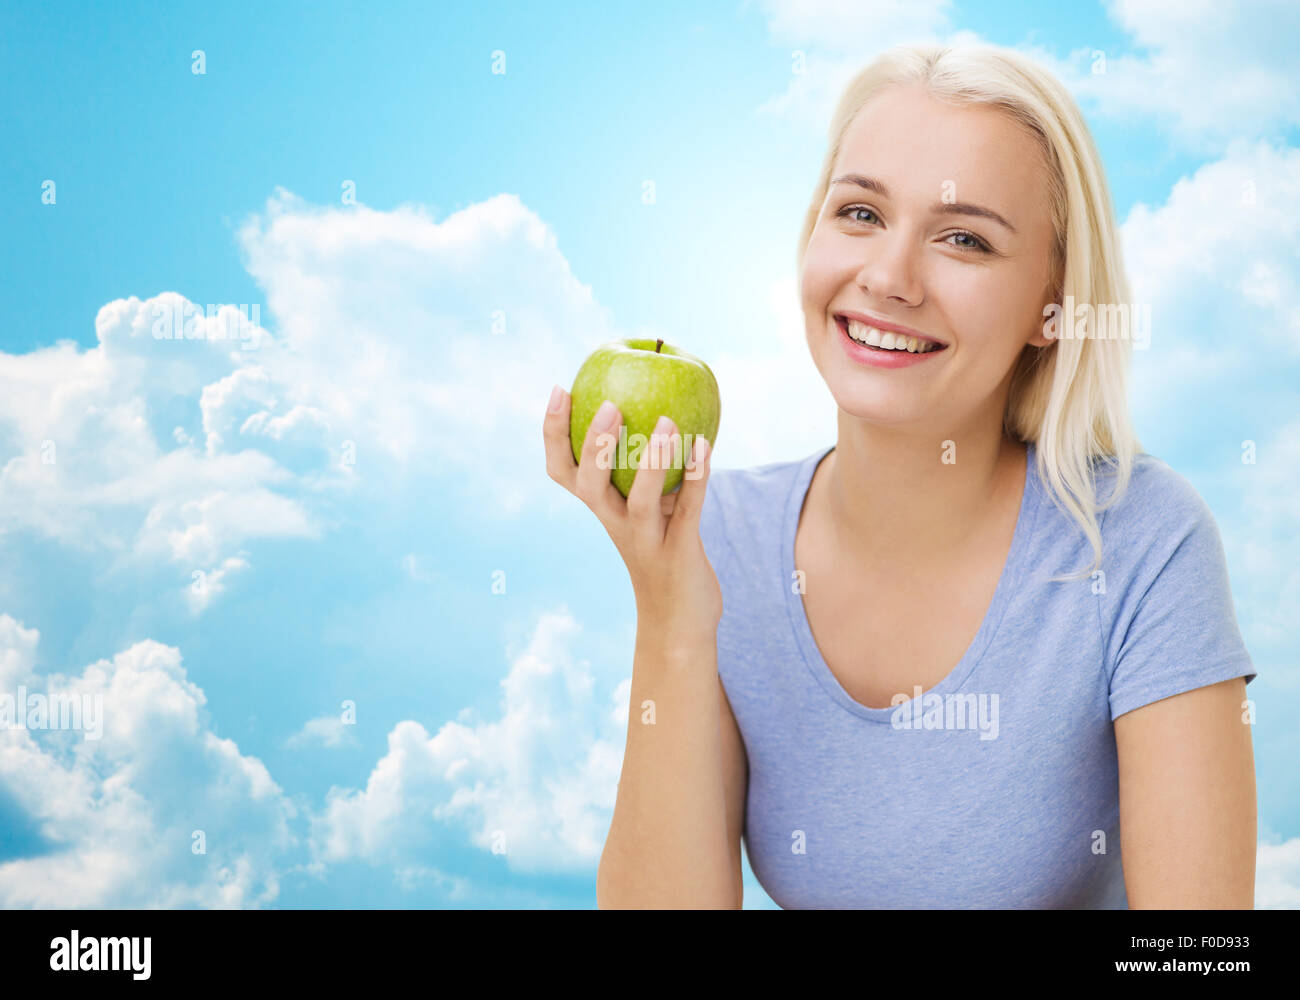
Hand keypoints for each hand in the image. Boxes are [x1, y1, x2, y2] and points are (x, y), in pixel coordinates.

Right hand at [543, 384, 722, 640]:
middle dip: (594, 445)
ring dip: (652, 463)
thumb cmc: (662, 551)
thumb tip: (657, 402)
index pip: (563, 471)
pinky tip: (705, 444)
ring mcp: (647, 541)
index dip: (554, 433)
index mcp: (601, 510)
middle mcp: (615, 524)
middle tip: (609, 404)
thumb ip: (646, 467)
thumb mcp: (647, 508)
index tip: (560, 389)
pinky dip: (697, 477)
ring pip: (640, 502)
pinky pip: (688, 510)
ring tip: (668, 422)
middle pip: (590, 486)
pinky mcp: (679, 553)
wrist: (678, 621)